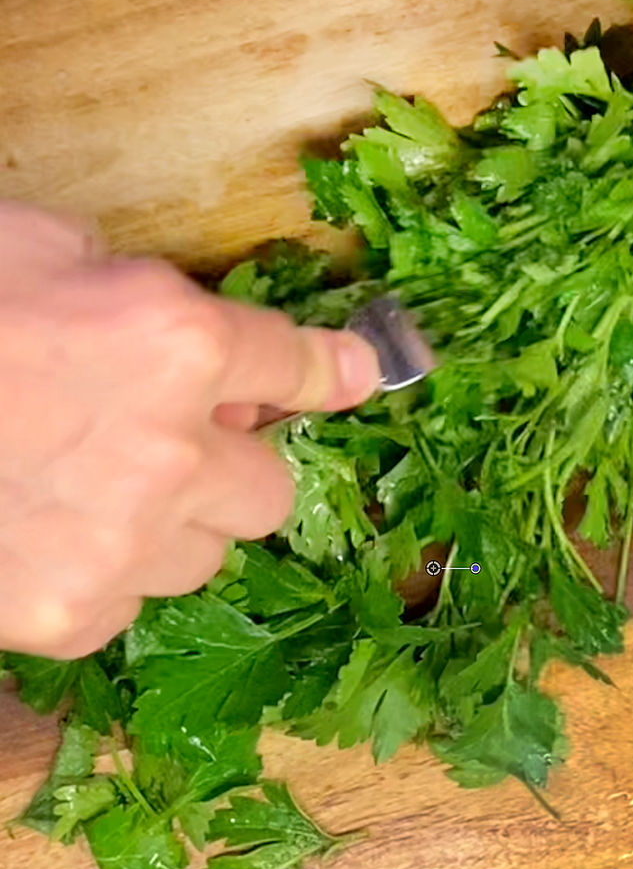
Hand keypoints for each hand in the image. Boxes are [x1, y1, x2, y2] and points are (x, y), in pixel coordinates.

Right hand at [0, 201, 379, 658]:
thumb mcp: (36, 251)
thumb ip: (134, 295)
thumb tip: (191, 342)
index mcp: (170, 342)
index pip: (294, 364)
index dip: (334, 371)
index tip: (360, 376)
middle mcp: (170, 452)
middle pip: (272, 490)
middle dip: (234, 467)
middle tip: (175, 445)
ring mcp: (119, 545)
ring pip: (208, 555)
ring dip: (173, 524)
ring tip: (88, 490)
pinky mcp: (64, 617)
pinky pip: (131, 603)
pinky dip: (107, 575)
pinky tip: (40, 535)